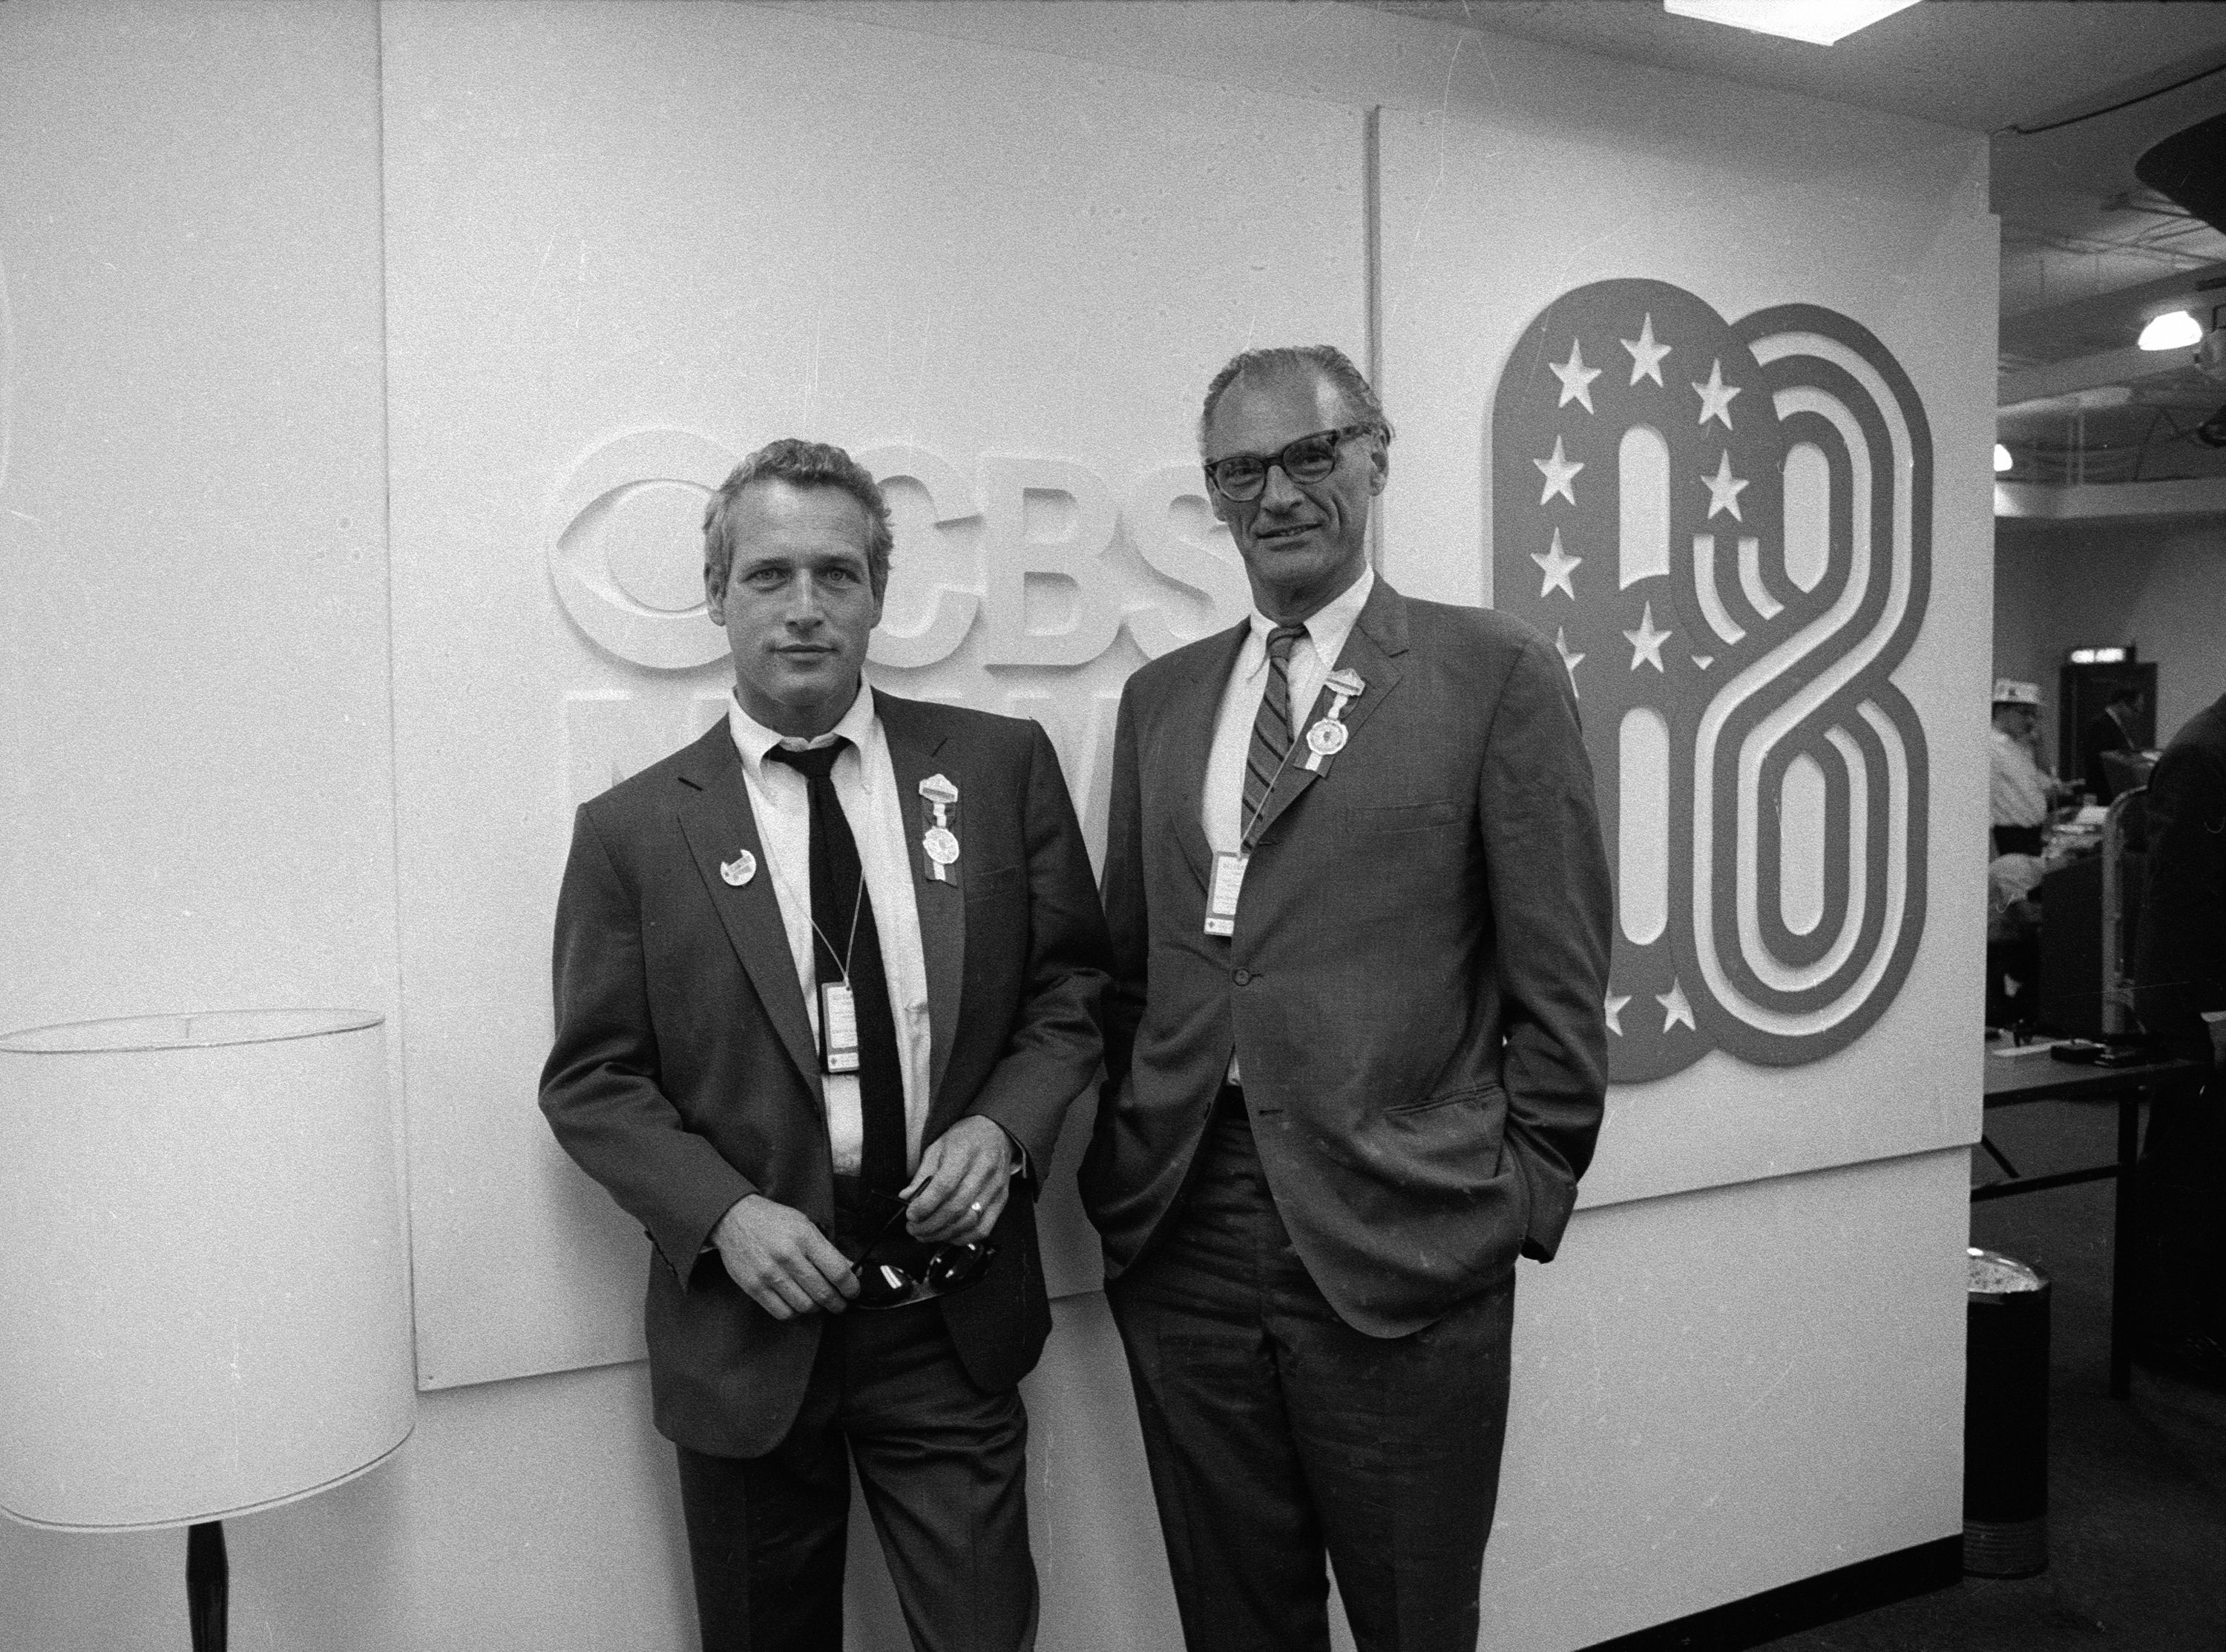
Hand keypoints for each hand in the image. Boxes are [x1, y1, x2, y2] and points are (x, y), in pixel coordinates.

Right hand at [712, 1195, 858, 1320]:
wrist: (734, 1219)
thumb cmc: (772, 1221)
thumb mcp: (805, 1225)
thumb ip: (829, 1250)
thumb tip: (852, 1270)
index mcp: (804, 1237)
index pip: (838, 1271)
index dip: (851, 1287)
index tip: (853, 1292)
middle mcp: (787, 1256)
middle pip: (823, 1293)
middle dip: (838, 1303)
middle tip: (840, 1303)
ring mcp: (769, 1273)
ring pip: (805, 1306)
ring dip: (817, 1308)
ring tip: (818, 1302)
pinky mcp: (754, 1287)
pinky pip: (783, 1312)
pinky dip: (796, 1312)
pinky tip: (797, 1303)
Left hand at [901, 1116, 1015, 1244]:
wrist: (995, 1133)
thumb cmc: (965, 1139)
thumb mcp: (937, 1147)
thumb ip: (922, 1174)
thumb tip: (907, 1197)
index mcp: (965, 1152)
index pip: (945, 1185)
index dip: (925, 1204)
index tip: (911, 1214)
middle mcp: (984, 1171)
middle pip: (956, 1207)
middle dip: (930, 1224)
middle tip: (913, 1228)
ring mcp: (995, 1188)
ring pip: (969, 1221)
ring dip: (943, 1234)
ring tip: (926, 1234)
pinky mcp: (1001, 1201)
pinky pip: (983, 1229)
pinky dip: (962, 1237)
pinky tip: (947, 1235)